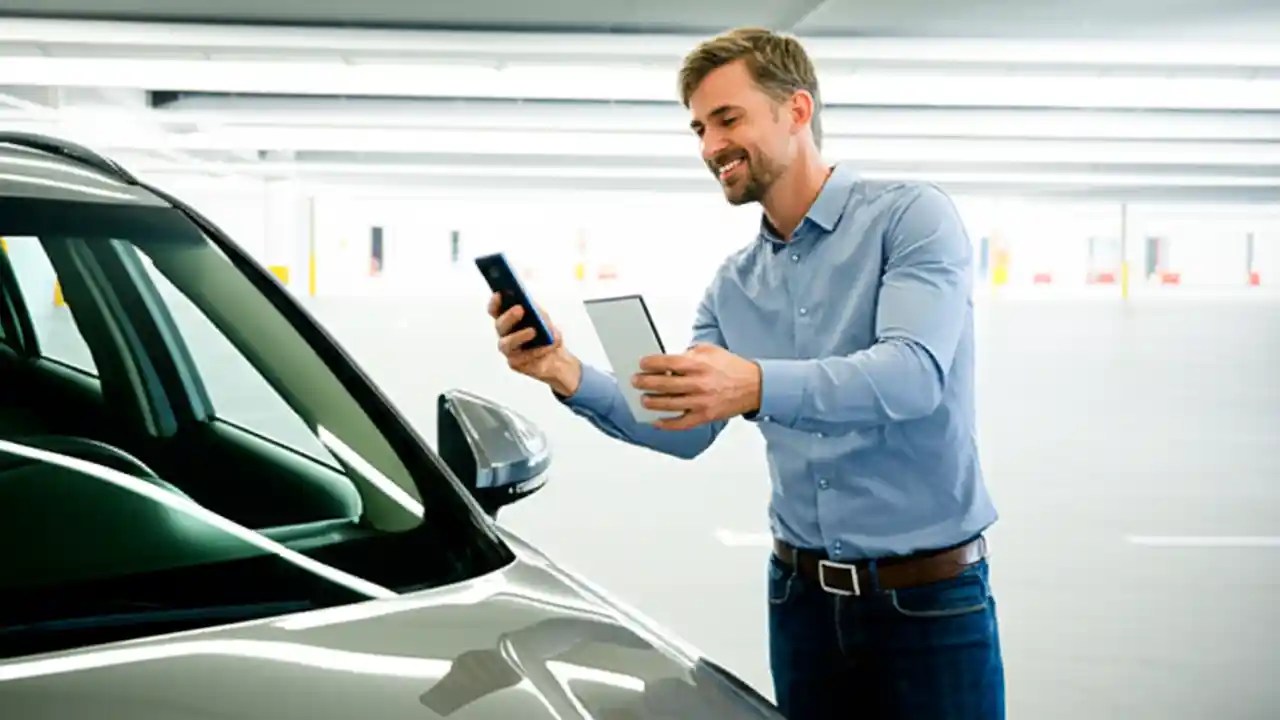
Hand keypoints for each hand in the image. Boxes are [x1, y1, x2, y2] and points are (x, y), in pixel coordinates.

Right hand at [488, 293, 581, 396]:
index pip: (494, 309)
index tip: (500, 293)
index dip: (495, 302)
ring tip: (533, 330)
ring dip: (519, 335)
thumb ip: (535, 310)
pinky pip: (523, 357)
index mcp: (506, 319)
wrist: (556, 356)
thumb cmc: (545, 332)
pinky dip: (537, 350)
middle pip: (500, 325)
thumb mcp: (543, 317)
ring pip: (506, 344)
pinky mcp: (515, 364)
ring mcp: (508, 351)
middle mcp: (503, 334)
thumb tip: (530, 305)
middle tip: (520, 309)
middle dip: (509, 316)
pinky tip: (547, 344)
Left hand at [631, 343, 761, 429]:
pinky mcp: (705, 416)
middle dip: (645, 382)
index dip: (651, 363)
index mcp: (699, 365)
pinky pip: (681, 423)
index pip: (668, 363)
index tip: (642, 364)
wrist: (754, 386)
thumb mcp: (711, 351)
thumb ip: (689, 353)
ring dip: (652, 402)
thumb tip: (668, 360)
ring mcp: (701, 402)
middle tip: (636, 381)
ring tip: (643, 399)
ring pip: (669, 405)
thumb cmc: (731, 367)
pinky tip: (657, 421)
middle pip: (664, 384)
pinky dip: (666, 424)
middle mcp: (699, 384)